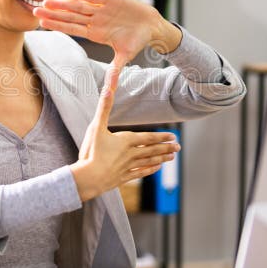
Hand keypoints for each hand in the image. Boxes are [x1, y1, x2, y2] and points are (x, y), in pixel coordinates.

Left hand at [34, 0, 182, 68]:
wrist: (151, 26)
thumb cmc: (137, 42)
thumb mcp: (125, 57)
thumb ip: (115, 71)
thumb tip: (111, 92)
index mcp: (95, 33)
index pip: (72, 29)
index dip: (57, 26)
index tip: (42, 24)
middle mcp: (94, 21)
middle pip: (70, 17)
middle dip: (53, 13)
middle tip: (35, 10)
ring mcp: (101, 10)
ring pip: (78, 6)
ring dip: (63, 4)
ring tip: (47, 1)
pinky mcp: (110, 0)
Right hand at [70, 63, 179, 201]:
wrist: (88, 177)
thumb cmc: (91, 151)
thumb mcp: (96, 126)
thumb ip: (104, 107)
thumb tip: (108, 89)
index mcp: (126, 140)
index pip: (148, 138)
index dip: (161, 137)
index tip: (173, 137)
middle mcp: (130, 154)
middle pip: (152, 150)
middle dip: (166, 148)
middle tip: (178, 147)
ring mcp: (127, 167)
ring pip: (148, 161)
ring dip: (161, 159)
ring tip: (172, 157)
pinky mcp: (122, 178)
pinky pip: (140, 173)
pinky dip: (150, 170)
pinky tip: (156, 169)